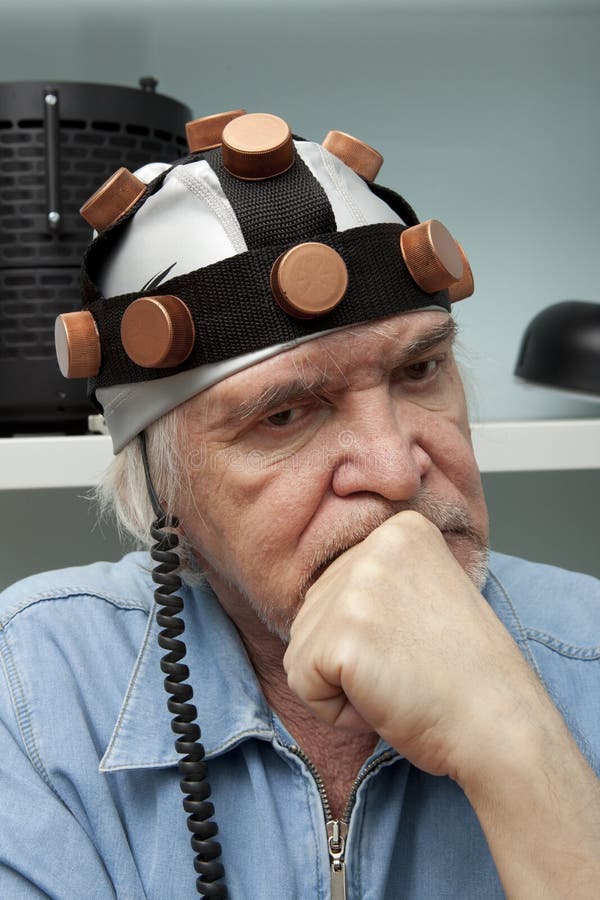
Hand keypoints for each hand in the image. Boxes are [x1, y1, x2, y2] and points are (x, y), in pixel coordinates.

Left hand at [283, 510, 547, 782]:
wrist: (500, 725)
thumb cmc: (466, 675)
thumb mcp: (425, 595)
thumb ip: (376, 581)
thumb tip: (320, 592)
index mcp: (401, 530)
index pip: (336, 587)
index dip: (370, 633)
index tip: (421, 642)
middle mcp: (375, 545)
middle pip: (312, 614)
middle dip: (349, 658)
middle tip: (410, 668)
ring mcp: (356, 587)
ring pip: (302, 649)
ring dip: (340, 684)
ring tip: (399, 682)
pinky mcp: (341, 636)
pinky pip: (302, 683)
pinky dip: (335, 710)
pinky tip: (386, 699)